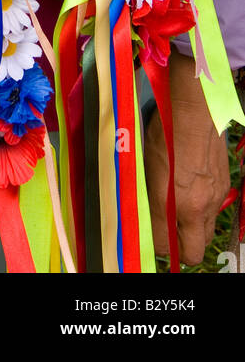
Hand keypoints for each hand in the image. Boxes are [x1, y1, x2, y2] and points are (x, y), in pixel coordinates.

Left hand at [144, 49, 230, 264]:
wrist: (196, 109)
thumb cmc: (163, 129)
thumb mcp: (144, 161)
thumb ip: (144, 191)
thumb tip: (138, 207)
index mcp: (171, 202)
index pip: (164, 246)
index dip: (154, 246)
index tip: (149, 238)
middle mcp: (195, 207)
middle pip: (192, 252)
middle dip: (180, 250)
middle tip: (168, 236)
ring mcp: (213, 199)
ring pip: (207, 234)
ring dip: (194, 232)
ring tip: (179, 216)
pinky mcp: (223, 187)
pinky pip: (215, 212)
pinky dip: (204, 211)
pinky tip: (192, 192)